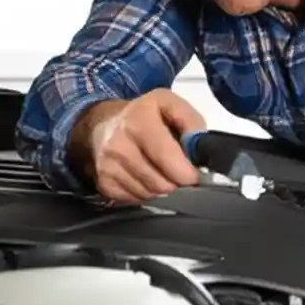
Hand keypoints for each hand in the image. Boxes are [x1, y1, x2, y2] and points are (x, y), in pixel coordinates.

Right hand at [73, 89, 205, 203]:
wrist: (105, 124)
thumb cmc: (144, 115)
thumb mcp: (169, 104)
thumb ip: (190, 121)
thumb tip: (200, 147)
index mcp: (139, 120)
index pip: (165, 156)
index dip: (185, 172)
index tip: (194, 175)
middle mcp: (119, 144)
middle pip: (159, 182)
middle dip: (176, 182)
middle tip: (179, 173)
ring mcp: (108, 166)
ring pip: (149, 194)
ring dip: (162, 189)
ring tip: (163, 173)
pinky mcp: (104, 183)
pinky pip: (135, 200)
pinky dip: (146, 194)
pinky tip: (146, 178)